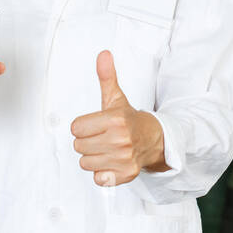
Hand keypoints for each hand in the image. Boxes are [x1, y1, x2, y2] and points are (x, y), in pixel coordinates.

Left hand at [70, 50, 167, 186]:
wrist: (155, 140)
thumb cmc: (129, 120)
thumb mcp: (116, 98)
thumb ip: (107, 77)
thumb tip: (103, 54)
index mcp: (114, 119)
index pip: (76, 128)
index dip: (84, 126)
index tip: (97, 125)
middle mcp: (120, 139)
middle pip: (78, 146)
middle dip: (88, 142)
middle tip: (102, 137)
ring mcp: (123, 158)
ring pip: (85, 163)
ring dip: (94, 157)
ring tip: (107, 149)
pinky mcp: (125, 175)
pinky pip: (98, 178)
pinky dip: (102, 173)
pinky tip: (112, 162)